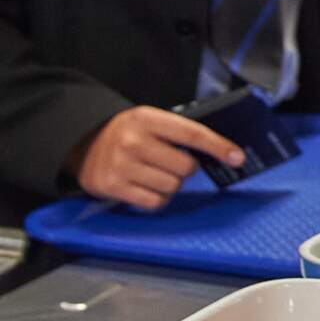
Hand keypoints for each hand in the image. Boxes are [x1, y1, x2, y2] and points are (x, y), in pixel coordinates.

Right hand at [68, 106, 245, 211]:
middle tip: (171, 163)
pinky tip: (145, 187)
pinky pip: (155, 202)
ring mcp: (121, 165)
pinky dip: (157, 198)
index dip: (218, 146)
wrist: (82, 144)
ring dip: (171, 185)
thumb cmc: (126, 134)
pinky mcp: (113, 187)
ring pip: (172, 187)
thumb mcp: (148, 121)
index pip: (191, 133)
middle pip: (185, 167)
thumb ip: (178, 133)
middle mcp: (133, 141)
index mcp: (146, 118)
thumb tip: (222, 151)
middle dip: (185, 169)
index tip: (237, 156)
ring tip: (154, 174)